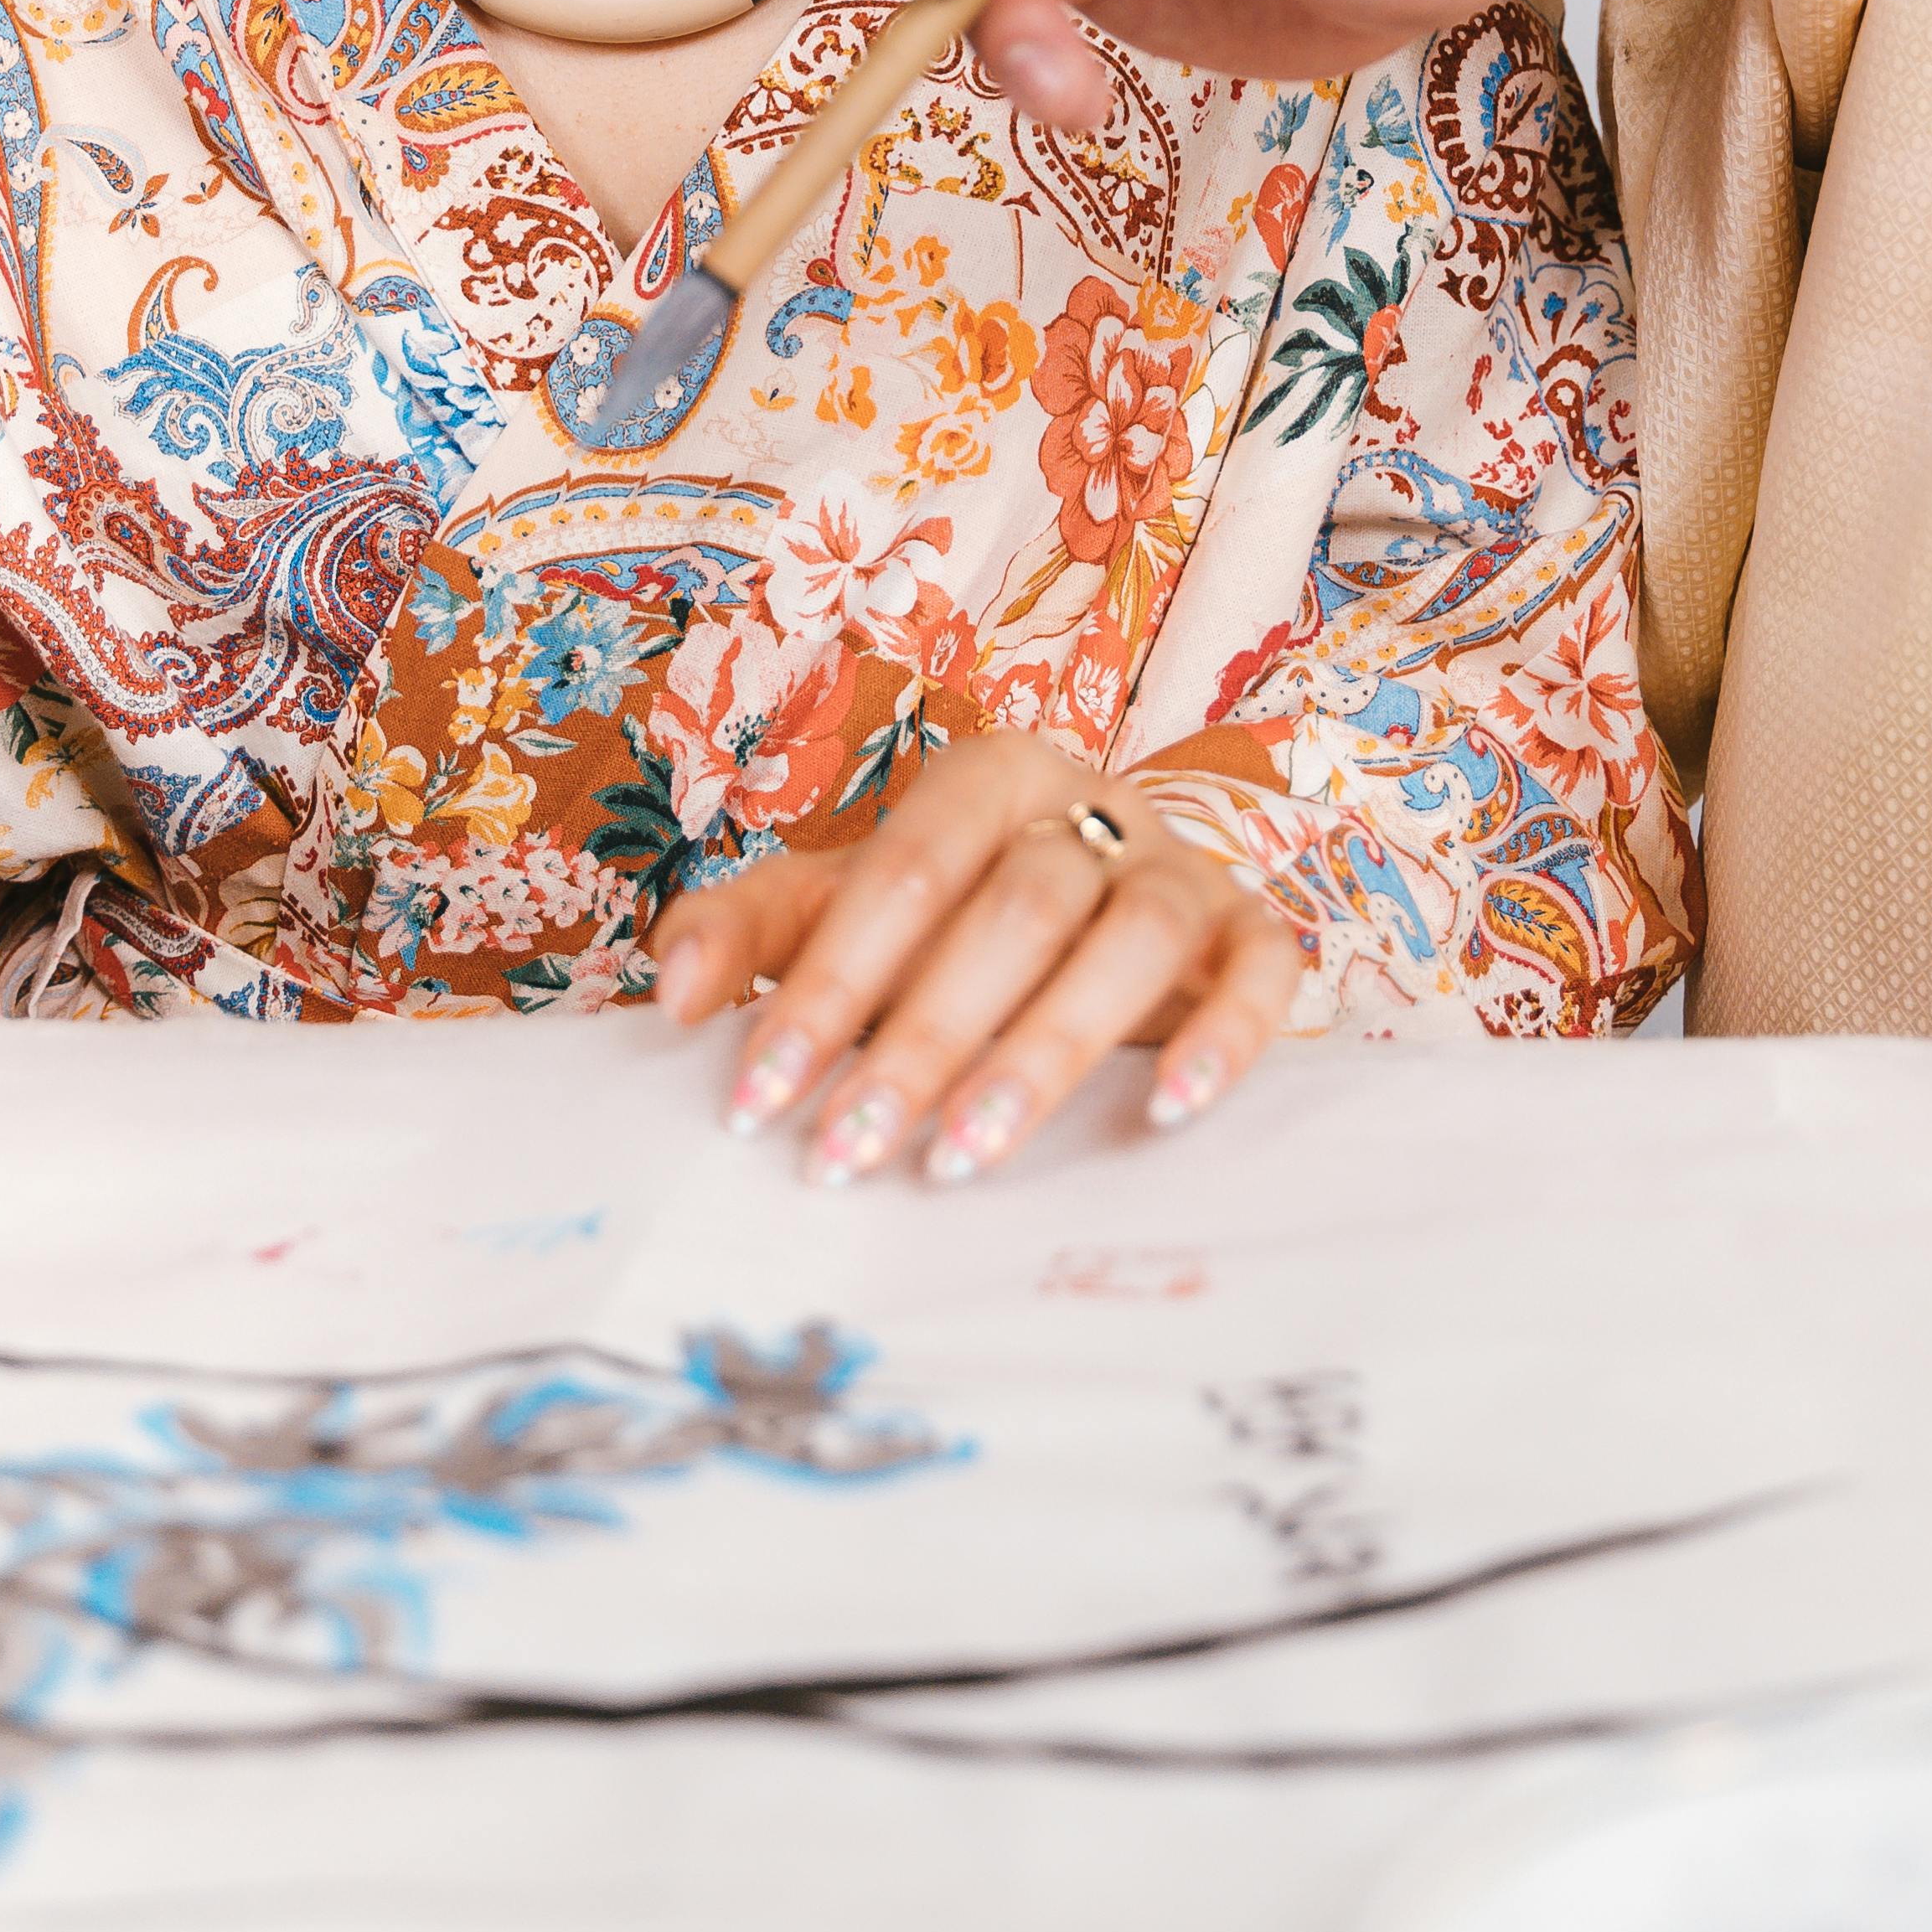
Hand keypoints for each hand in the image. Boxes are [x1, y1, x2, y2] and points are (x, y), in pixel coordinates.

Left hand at [653, 735, 1306, 1181]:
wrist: (1095, 912)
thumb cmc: (949, 918)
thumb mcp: (842, 910)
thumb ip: (751, 933)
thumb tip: (671, 992)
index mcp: (989, 776)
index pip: (905, 872)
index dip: (830, 983)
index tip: (761, 1097)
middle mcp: (1094, 804)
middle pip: (1017, 908)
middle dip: (925, 1037)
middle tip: (850, 1149)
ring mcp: (1182, 867)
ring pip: (1130, 940)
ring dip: (1047, 1050)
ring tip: (967, 1154)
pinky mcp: (1249, 933)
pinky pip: (1261, 976)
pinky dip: (1222, 1040)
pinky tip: (1167, 1115)